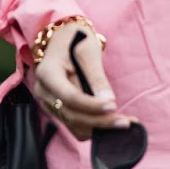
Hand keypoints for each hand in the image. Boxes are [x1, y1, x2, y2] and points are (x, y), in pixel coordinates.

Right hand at [30, 23, 138, 142]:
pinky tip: (113, 121)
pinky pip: (77, 126)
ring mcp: (49, 104)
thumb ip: (96, 76)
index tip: (113, 107)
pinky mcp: (58, 111)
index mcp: (47, 73)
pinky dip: (95, 127)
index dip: (92, 106)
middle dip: (100, 122)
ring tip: (124, 123)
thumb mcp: (88, 51)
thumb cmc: (76, 41)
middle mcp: (44, 92)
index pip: (69, 97)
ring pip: (75, 125)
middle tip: (125, 123)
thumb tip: (108, 101)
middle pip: (72, 115)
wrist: (63, 40)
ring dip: (100, 128)